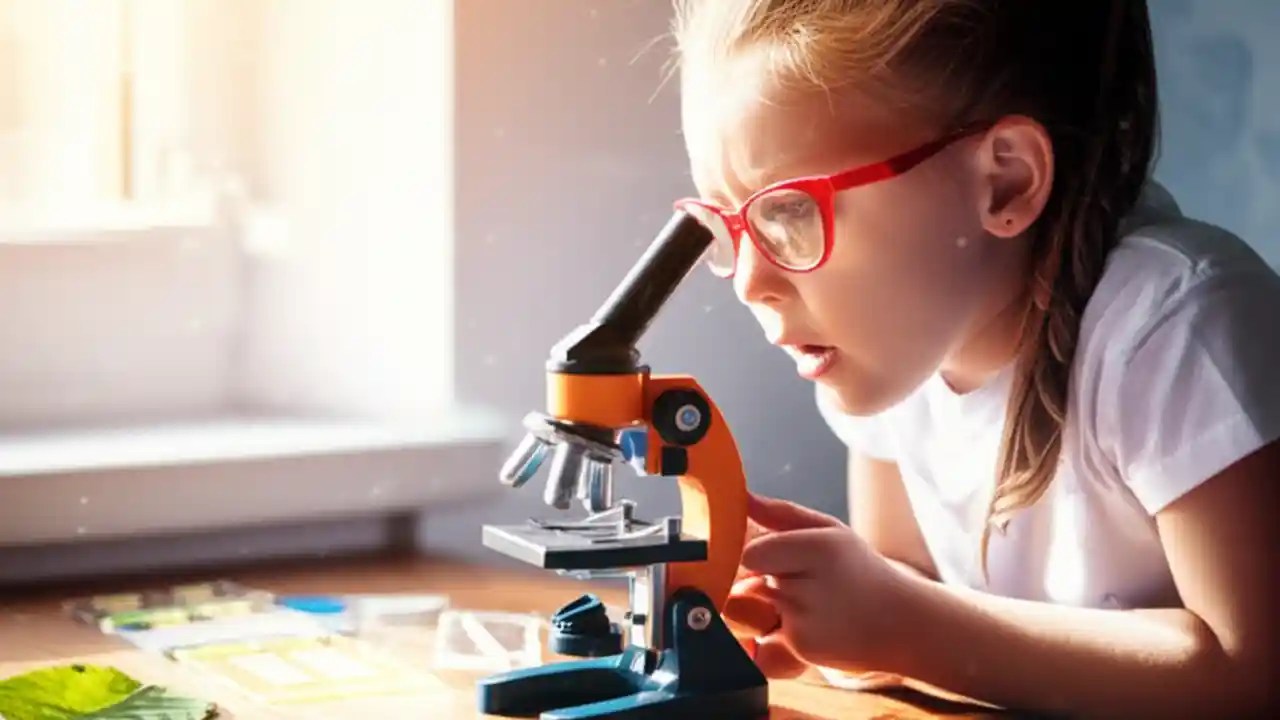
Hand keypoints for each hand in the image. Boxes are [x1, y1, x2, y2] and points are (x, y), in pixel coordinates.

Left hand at [738, 493, 905, 675]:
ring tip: (814, 602)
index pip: (751, 554)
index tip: (777, 556)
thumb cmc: (860, 571)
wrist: (903, 626)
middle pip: (752, 579)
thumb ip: (780, 513)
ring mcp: (805, 623)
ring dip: (773, 602)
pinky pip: (769, 631)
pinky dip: (783, 627)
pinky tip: (816, 624)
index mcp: (820, 549)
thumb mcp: (830, 530)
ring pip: (757, 605)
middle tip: (809, 581)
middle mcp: (811, 588)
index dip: (758, 554)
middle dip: (768, 577)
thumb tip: (741, 496)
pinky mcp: (802, 649)